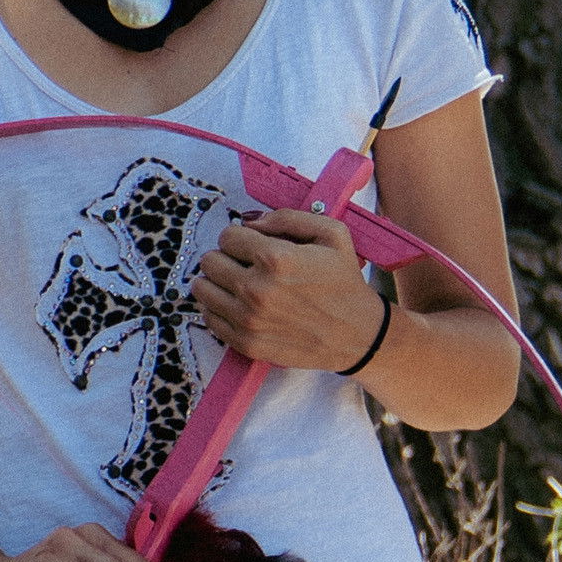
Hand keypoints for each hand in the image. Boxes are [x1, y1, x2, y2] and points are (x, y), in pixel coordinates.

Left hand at [191, 208, 385, 370]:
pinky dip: (218, 308)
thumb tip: (250, 222)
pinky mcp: (246, 343)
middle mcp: (256, 289)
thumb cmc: (344, 282)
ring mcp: (248, 319)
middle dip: (226, 258)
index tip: (252, 246)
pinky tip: (239, 305)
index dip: (240, 238)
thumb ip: (287, 218)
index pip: (227, 236)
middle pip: (209, 261)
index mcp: (275, 259)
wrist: (359, 334)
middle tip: (245, 265)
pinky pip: (208, 317)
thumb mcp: (331, 234)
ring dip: (216, 282)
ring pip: (202, 289)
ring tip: (238, 283)